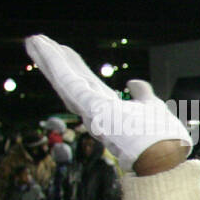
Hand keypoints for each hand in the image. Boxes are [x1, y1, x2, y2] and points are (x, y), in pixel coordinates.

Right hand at [25, 35, 192, 172]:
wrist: (166, 160)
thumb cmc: (162, 142)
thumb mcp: (153, 108)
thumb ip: (142, 95)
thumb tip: (133, 82)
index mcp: (110, 112)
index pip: (88, 85)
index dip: (75, 67)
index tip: (64, 50)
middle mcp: (96, 114)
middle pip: (72, 81)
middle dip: (55, 61)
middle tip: (37, 40)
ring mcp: (91, 112)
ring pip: (65, 80)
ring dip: (49, 59)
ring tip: (33, 39)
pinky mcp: (90, 108)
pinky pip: (69, 81)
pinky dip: (55, 63)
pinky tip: (42, 46)